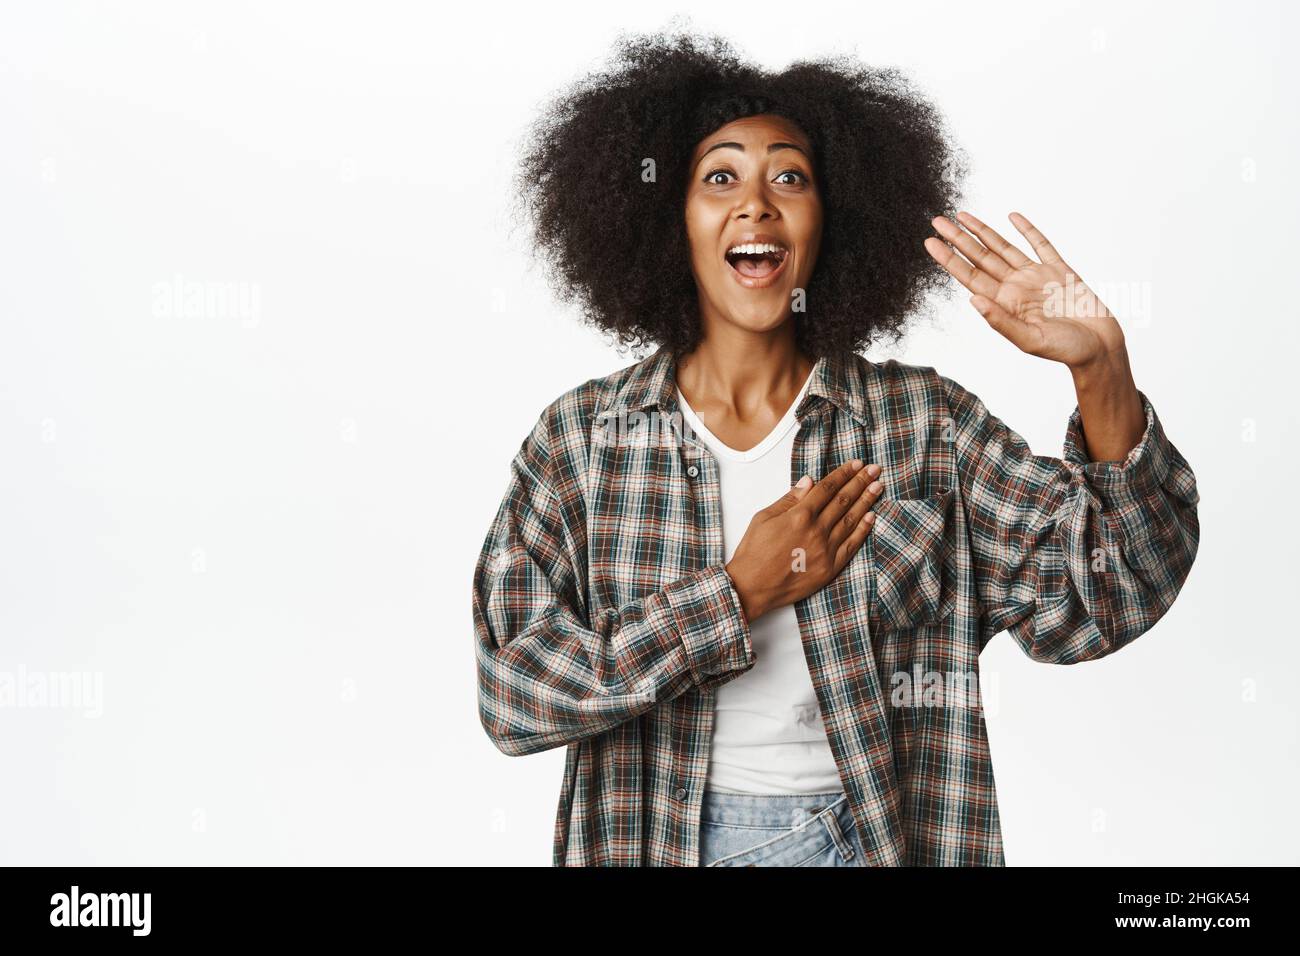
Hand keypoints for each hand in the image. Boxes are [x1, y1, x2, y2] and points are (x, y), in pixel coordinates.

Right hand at [724, 459, 882, 622]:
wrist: (752, 587)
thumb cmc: (753, 552)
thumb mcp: (763, 517)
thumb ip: (788, 499)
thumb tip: (809, 481)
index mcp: (799, 515)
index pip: (827, 488)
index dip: (843, 474)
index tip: (856, 464)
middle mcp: (816, 530)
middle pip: (844, 500)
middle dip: (860, 482)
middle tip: (874, 470)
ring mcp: (826, 549)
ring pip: (851, 519)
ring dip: (867, 501)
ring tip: (878, 487)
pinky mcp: (830, 567)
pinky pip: (852, 545)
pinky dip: (863, 529)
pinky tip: (872, 517)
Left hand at [924, 210, 1125, 372]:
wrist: (1101, 348)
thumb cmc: (1066, 350)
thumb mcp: (1030, 340)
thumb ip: (1001, 321)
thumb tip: (972, 300)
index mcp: (1005, 304)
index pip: (970, 277)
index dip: (950, 259)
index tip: (930, 242)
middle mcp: (1016, 288)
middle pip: (981, 258)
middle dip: (959, 239)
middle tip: (937, 221)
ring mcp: (1037, 277)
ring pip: (1004, 248)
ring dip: (983, 232)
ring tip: (962, 216)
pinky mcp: (1060, 270)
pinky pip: (1041, 245)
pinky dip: (1027, 230)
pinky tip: (1011, 216)